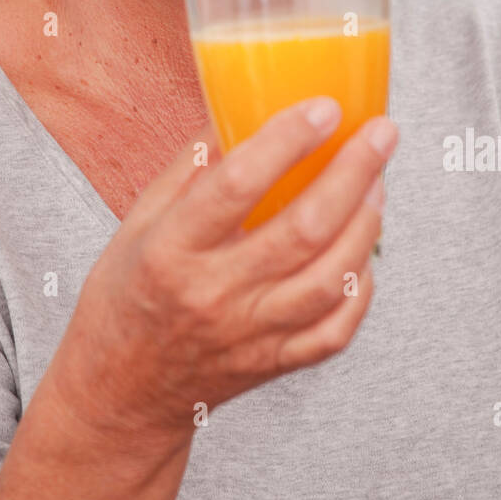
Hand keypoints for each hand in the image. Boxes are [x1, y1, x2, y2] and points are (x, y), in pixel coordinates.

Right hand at [49, 98, 396, 444]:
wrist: (119, 393)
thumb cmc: (126, 298)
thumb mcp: (135, 223)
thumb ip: (188, 170)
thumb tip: (238, 111)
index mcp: (172, 249)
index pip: (238, 184)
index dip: (289, 139)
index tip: (324, 106)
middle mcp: (214, 294)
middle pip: (303, 229)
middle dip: (354, 172)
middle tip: (381, 133)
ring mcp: (249, 334)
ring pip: (330, 279)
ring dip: (365, 224)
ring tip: (378, 184)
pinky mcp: (273, 364)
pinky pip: (335, 331)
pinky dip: (360, 289)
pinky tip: (364, 253)